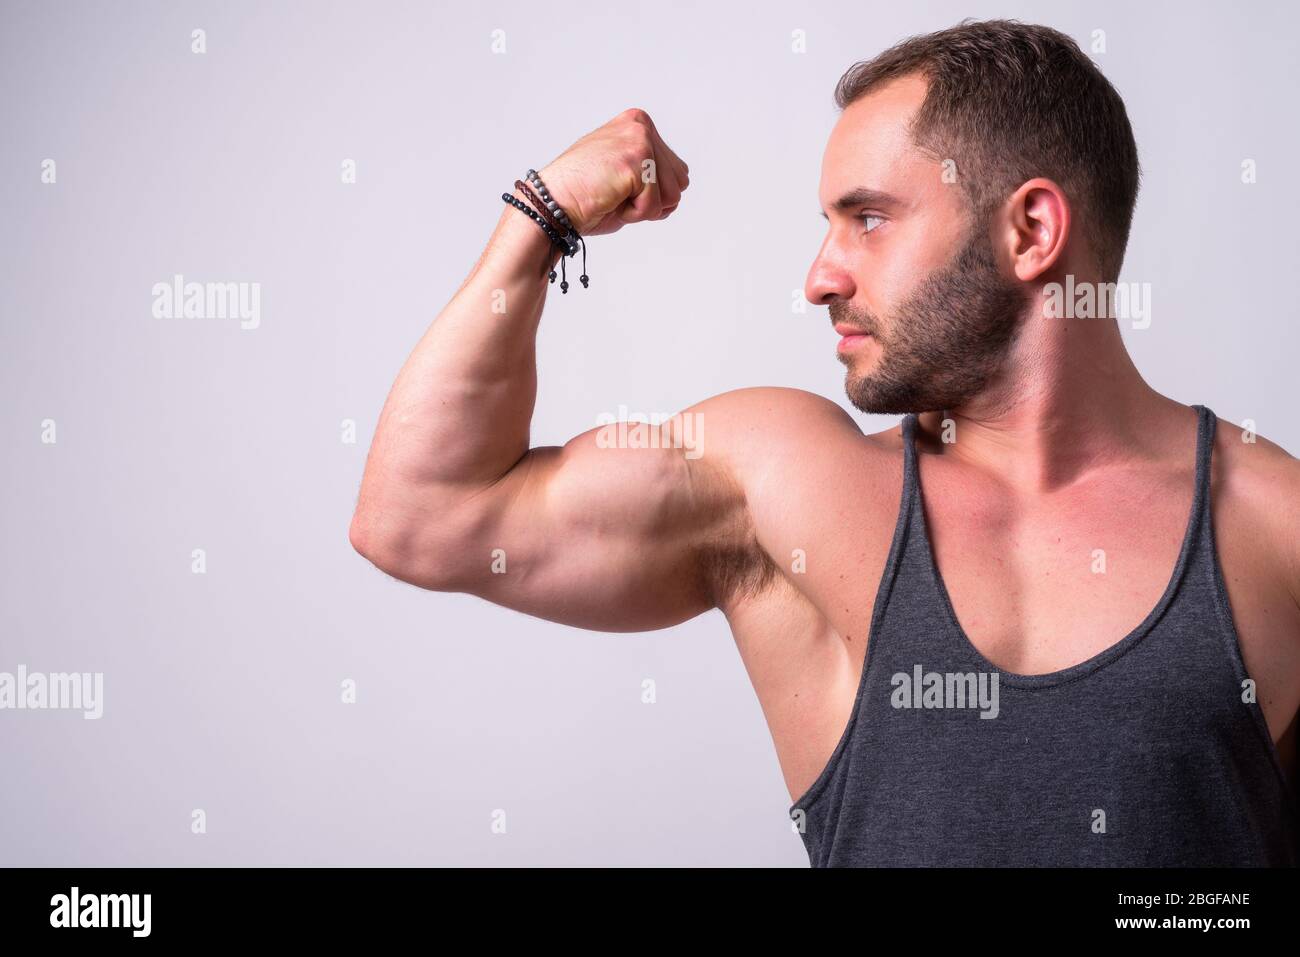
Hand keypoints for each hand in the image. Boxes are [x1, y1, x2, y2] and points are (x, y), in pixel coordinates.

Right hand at [534, 108, 689, 236]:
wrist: (552, 206)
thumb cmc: (583, 196)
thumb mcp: (627, 175)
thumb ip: (654, 172)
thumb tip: (681, 183)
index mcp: (638, 123)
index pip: (677, 172)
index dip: (652, 194)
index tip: (618, 187)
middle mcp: (641, 125)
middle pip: (680, 183)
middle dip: (651, 200)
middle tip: (615, 193)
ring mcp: (639, 141)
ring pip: (672, 196)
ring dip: (643, 208)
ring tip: (612, 195)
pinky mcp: (636, 162)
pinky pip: (655, 207)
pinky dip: (634, 214)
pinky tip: (610, 200)